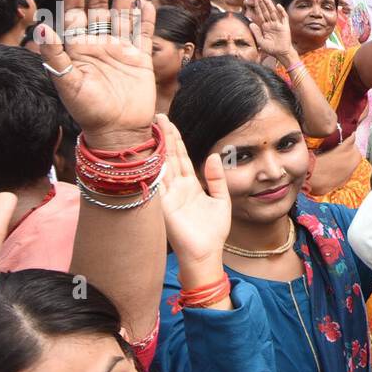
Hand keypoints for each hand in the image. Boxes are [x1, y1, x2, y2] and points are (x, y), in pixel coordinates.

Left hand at [35, 0, 156, 148]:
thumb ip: (55, 56)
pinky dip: (145, 19)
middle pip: (99, 7)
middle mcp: (99, 45)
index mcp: (78, 48)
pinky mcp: (141, 61)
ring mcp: (121, 51)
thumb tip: (41, 29)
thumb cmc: (88, 111)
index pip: (75, 12)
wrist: (118, 132)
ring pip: (122, 16)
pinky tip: (145, 3)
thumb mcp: (66, 83)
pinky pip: (143, 34)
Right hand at [159, 115, 230, 270]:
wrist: (206, 255)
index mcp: (189, 185)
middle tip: (156, 116)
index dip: (174, 138)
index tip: (168, 121)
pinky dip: (153, 170)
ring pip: (161, 166)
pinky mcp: (163, 207)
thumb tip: (213, 156)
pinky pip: (157, 185)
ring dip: (156, 148)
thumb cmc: (213, 231)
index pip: (179, 156)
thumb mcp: (221, 200)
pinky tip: (150, 153)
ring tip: (152, 128)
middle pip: (168, 156)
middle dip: (163, 136)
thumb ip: (217, 178)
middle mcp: (175, 188)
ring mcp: (167, 196)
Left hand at [249, 0, 294, 64]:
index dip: (258, 7)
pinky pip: (283, 17)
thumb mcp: (260, 41)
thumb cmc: (271, 49)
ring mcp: (278, 24)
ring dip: (269, 5)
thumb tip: (250, 23)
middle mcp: (271, 24)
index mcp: (265, 27)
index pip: (260, 15)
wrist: (281, 53)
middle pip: (266, 11)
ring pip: (273, 12)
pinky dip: (281, 11)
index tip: (255, 0)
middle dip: (262, 3)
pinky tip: (278, 6)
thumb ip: (256, 32)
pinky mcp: (285, 27)